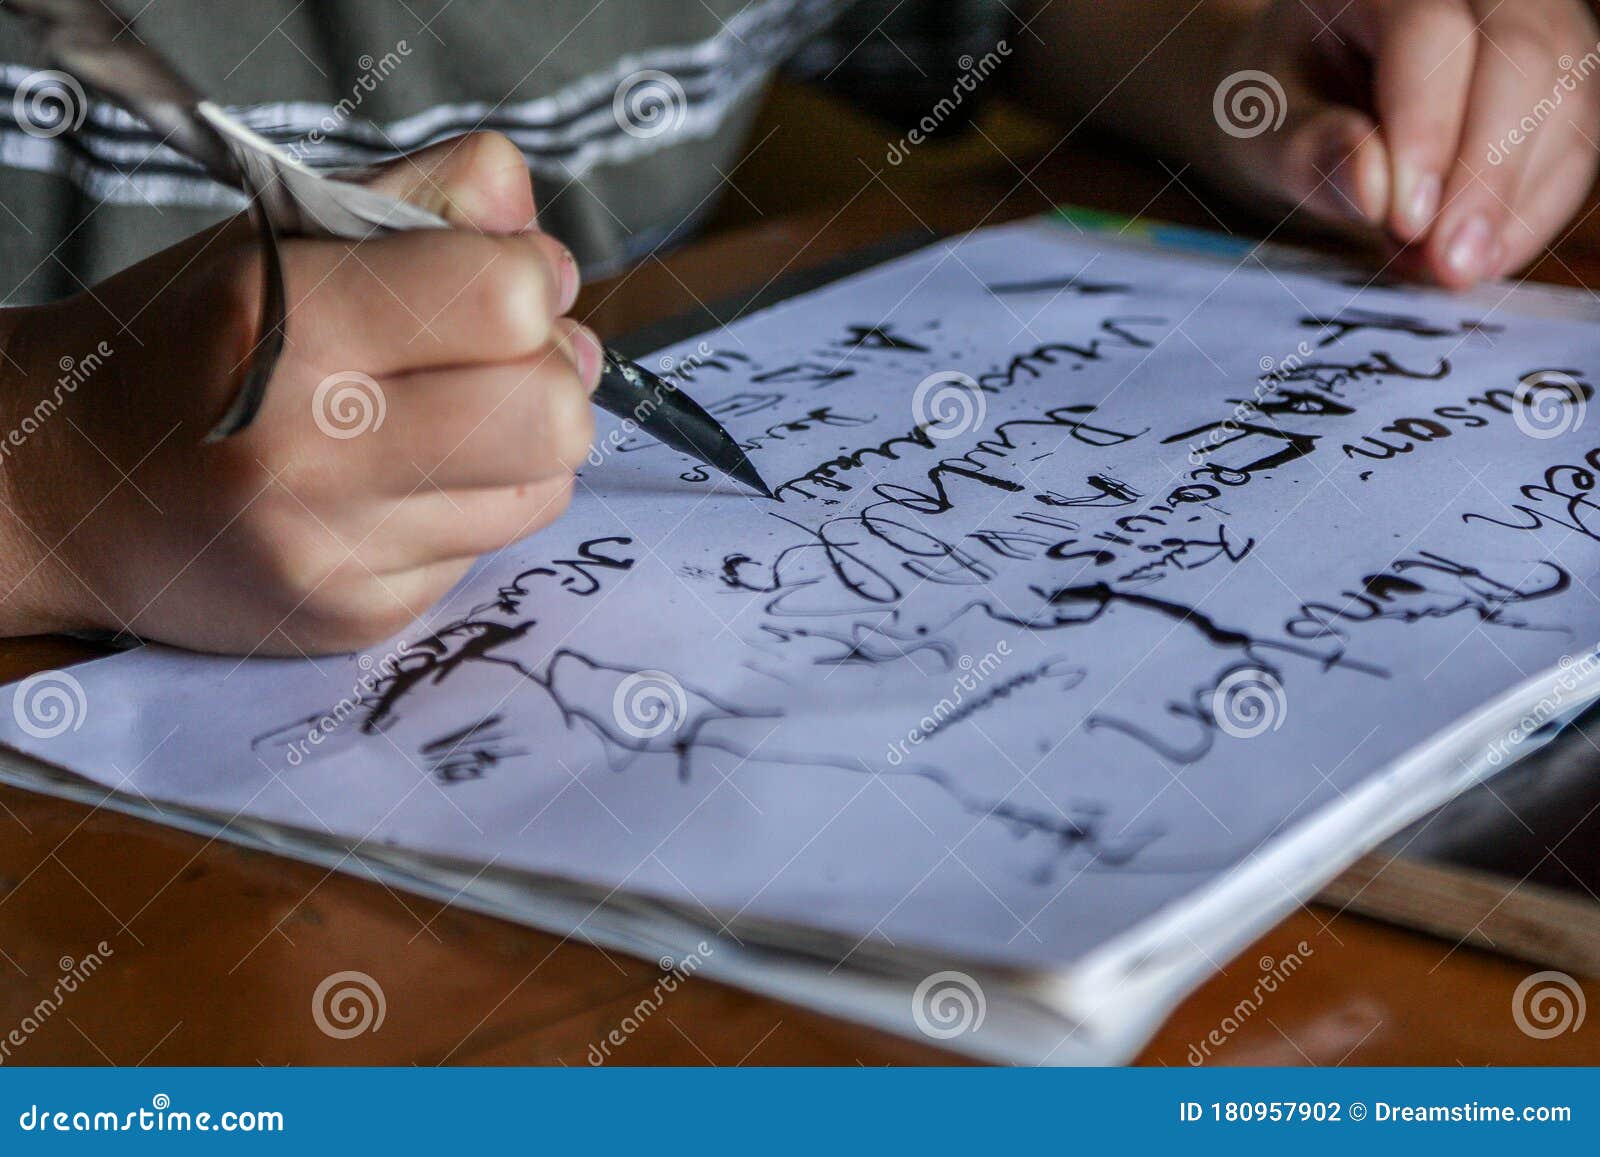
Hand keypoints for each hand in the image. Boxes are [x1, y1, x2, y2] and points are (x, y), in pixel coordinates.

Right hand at [0, 132, 599, 654]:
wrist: (62, 492)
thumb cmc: (179, 347)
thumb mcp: (279, 236)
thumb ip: (421, 197)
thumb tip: (535, 224)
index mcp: (292, 326)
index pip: (506, 300)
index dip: (532, 276)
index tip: (503, 278)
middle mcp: (312, 450)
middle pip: (552, 412)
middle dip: (552, 371)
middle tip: (504, 356)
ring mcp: (338, 549)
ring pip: (543, 487)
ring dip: (524, 445)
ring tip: (448, 417)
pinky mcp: (360, 617)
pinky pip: (490, 548)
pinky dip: (471, 505)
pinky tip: (401, 484)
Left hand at [1209, 0, 1599, 286]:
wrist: (1302, 100)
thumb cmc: (1280, 106)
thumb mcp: (1262, 128)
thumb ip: (1307, 153)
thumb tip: (1375, 189)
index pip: (1433, 38)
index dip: (1428, 132)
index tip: (1404, 221)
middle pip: (1524, 60)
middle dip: (1490, 175)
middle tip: (1448, 266)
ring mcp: (1533, 29)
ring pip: (1567, 105)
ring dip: (1516, 205)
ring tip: (1449, 272)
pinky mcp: (1557, 85)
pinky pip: (1575, 147)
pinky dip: (1531, 215)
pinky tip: (1477, 260)